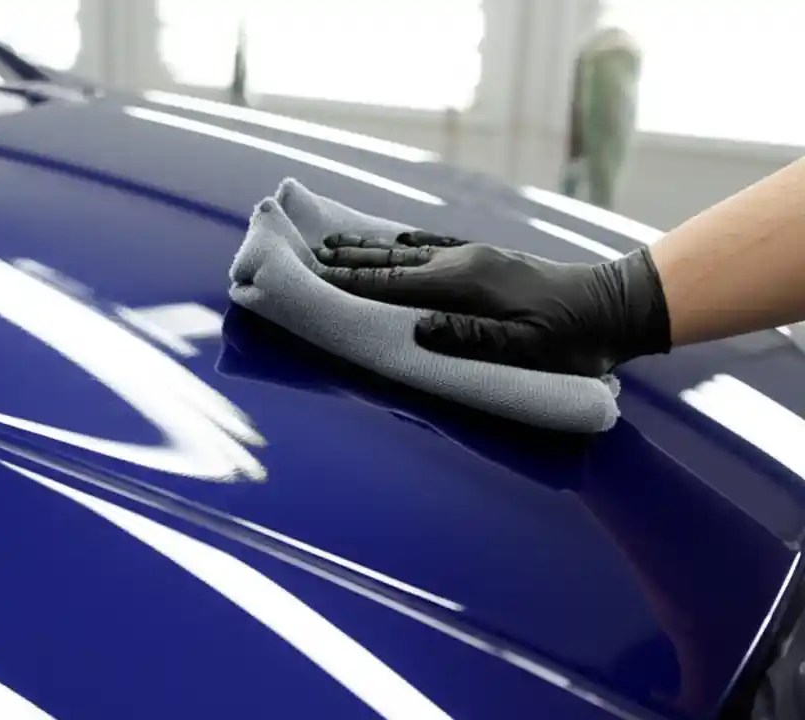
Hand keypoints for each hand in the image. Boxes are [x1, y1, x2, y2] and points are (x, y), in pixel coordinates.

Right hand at [313, 232, 670, 375]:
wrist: (618, 305)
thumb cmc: (573, 341)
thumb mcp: (526, 350)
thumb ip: (470, 339)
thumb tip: (416, 327)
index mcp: (466, 285)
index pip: (394, 283)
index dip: (352, 282)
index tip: (315, 275)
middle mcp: (464, 262)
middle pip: (394, 258)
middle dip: (350, 258)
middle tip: (310, 255)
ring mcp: (477, 256)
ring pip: (409, 247)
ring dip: (371, 247)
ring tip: (335, 242)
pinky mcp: (489, 259)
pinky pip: (433, 245)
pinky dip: (403, 242)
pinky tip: (395, 240)